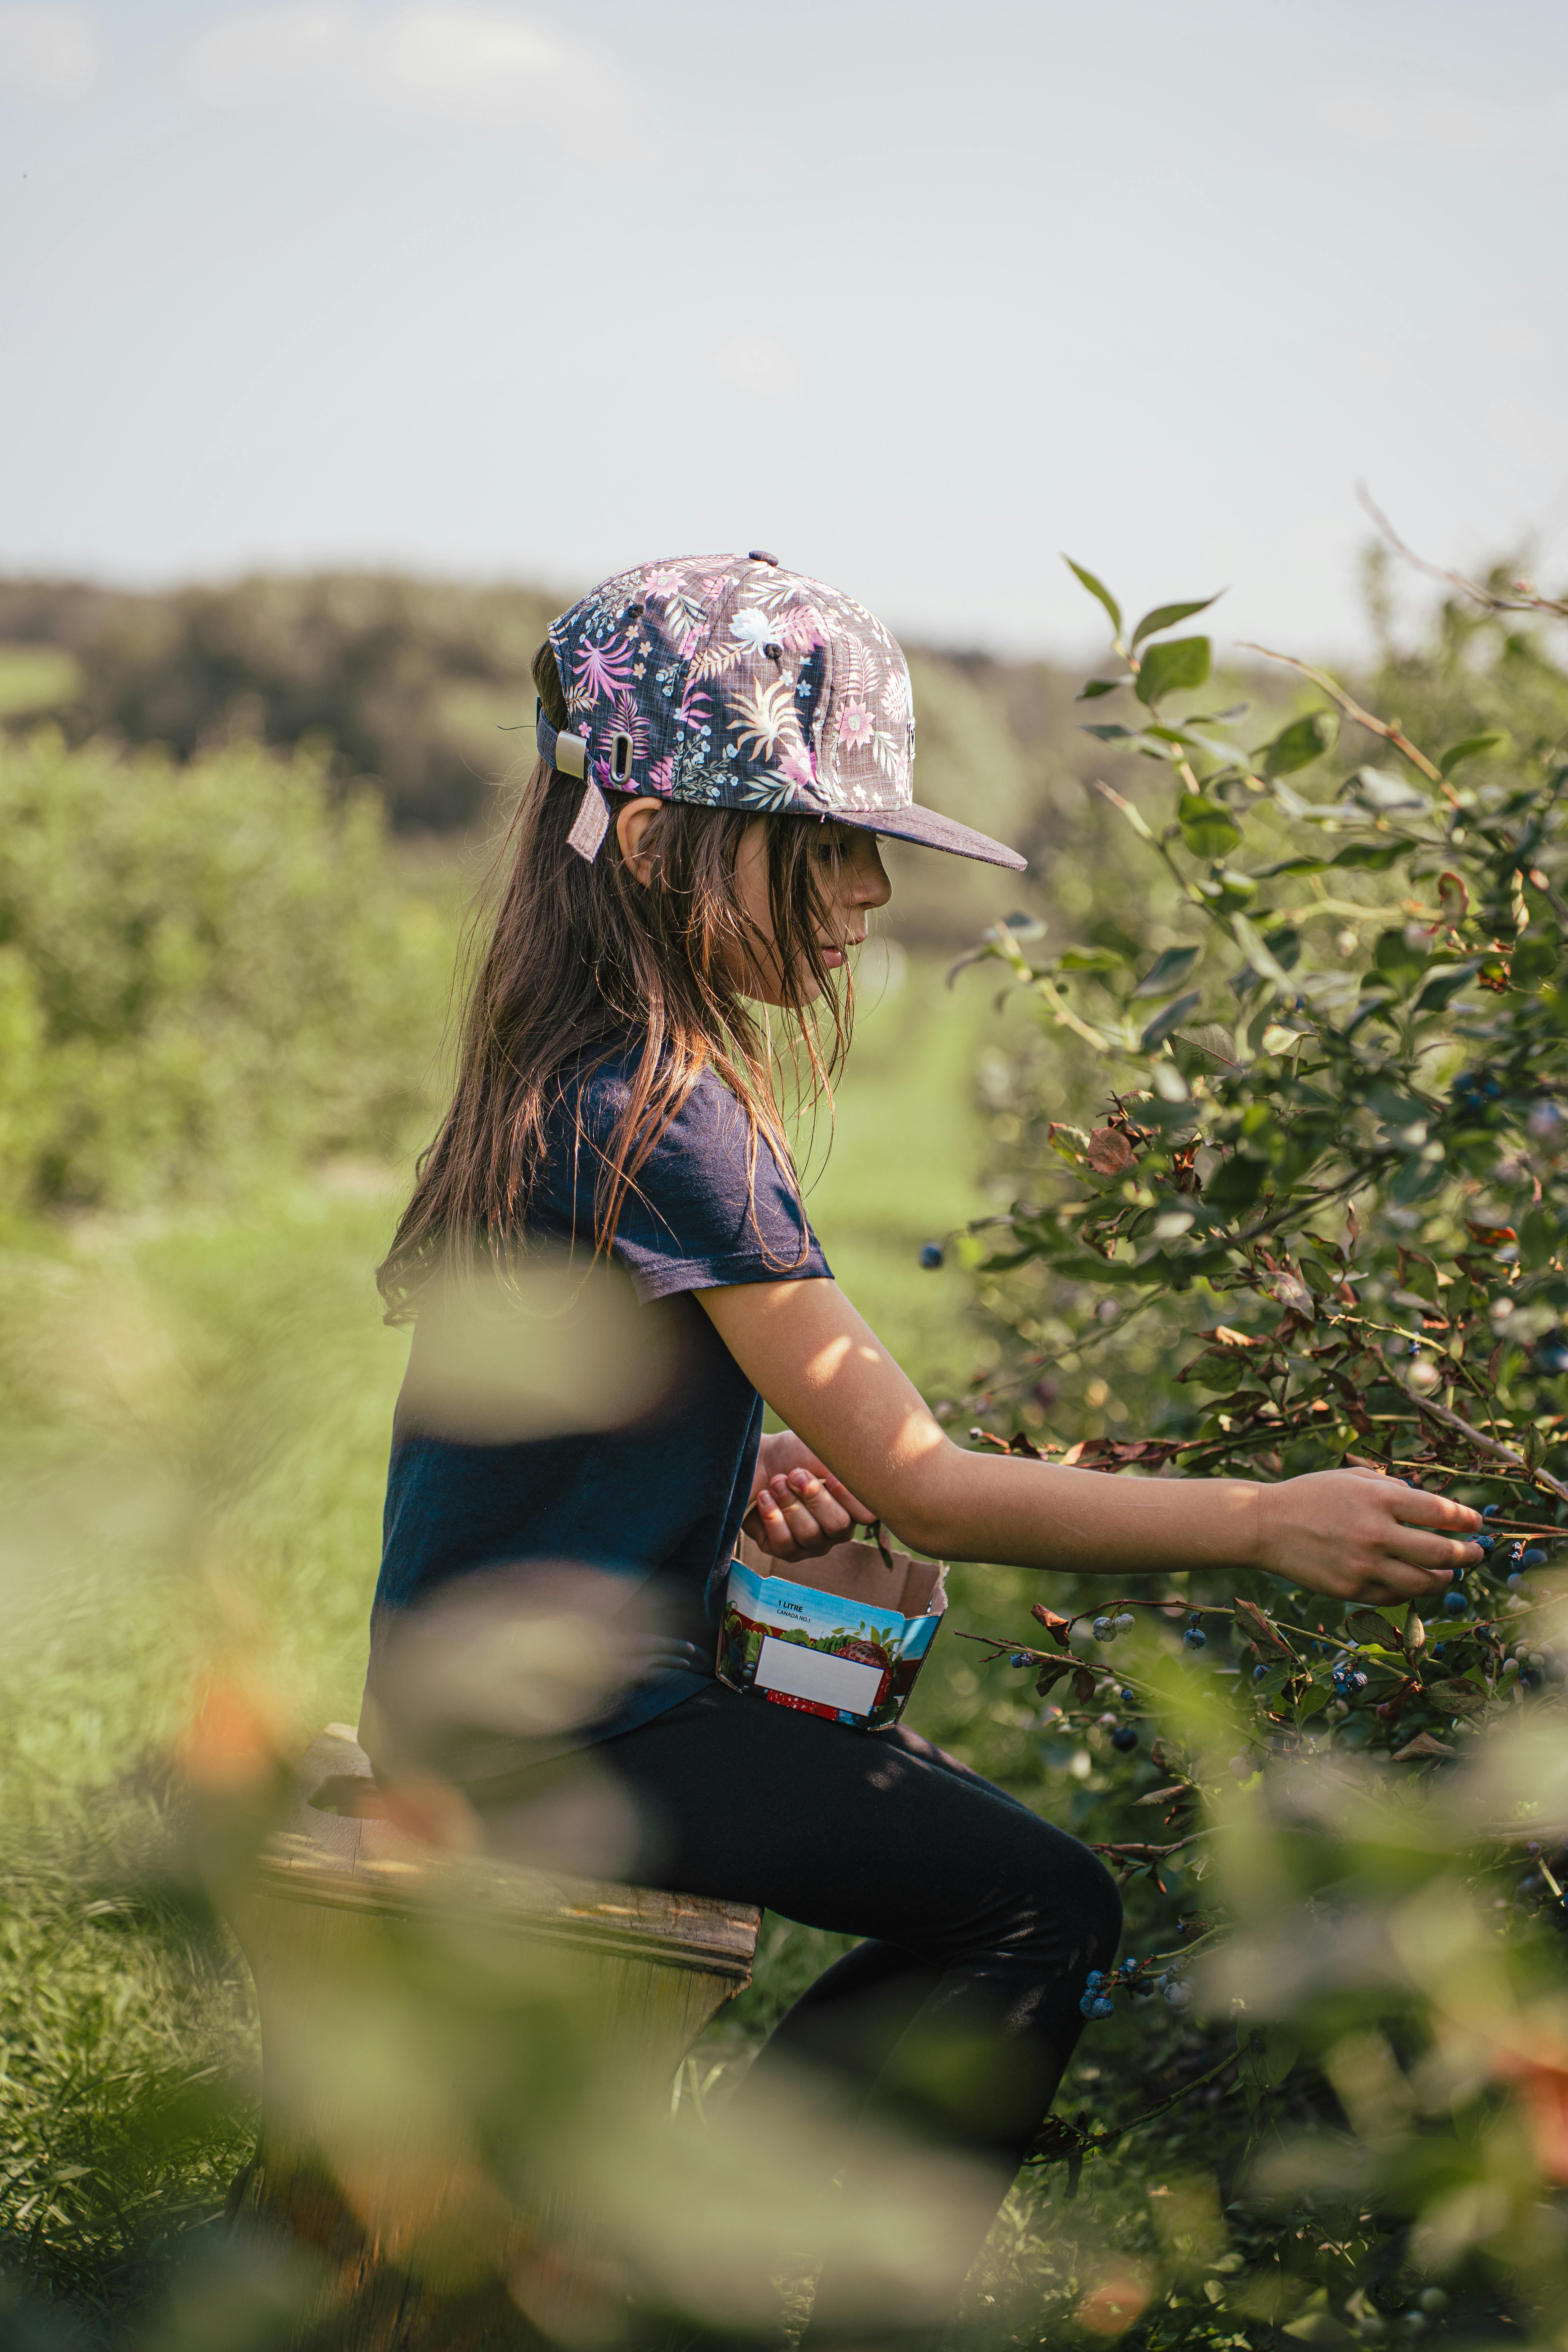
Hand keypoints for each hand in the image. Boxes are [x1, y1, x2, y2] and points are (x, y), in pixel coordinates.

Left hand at [744, 1430, 876, 1563]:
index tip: (829, 1476)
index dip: (849, 1498)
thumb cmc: (792, 1453)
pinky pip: (784, 1544)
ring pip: (809, 1534)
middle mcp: (834, 1529)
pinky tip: (764, 1497)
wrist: (756, 1459)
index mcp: (851, 1506)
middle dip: (814, 1497)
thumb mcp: (824, 1451)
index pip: (866, 1515)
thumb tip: (872, 1473)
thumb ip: (848, 1466)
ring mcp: (810, 1543)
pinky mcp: (783, 1550)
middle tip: (795, 1474)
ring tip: (776, 1481)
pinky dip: (772, 1517)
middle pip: (838, 1526)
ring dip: (790, 1503)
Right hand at [1257, 1465, 1482, 1603]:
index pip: (1442, 1513)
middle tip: (1475, 1553)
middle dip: (1468, 1554)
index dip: (1467, 1520)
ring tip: (1449, 1573)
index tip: (1476, 1523)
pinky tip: (1413, 1581)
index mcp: (1379, 1499)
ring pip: (1425, 1583)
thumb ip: (1394, 1489)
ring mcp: (1364, 1566)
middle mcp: (1376, 1534)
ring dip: (1445, 1579)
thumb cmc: (1312, 1495)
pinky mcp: (1351, 1590)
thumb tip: (1430, 1507)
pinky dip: (1412, 1590)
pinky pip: (1396, 1596)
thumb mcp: (1354, 1477)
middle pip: (1443, 1553)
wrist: (1265, 1525)